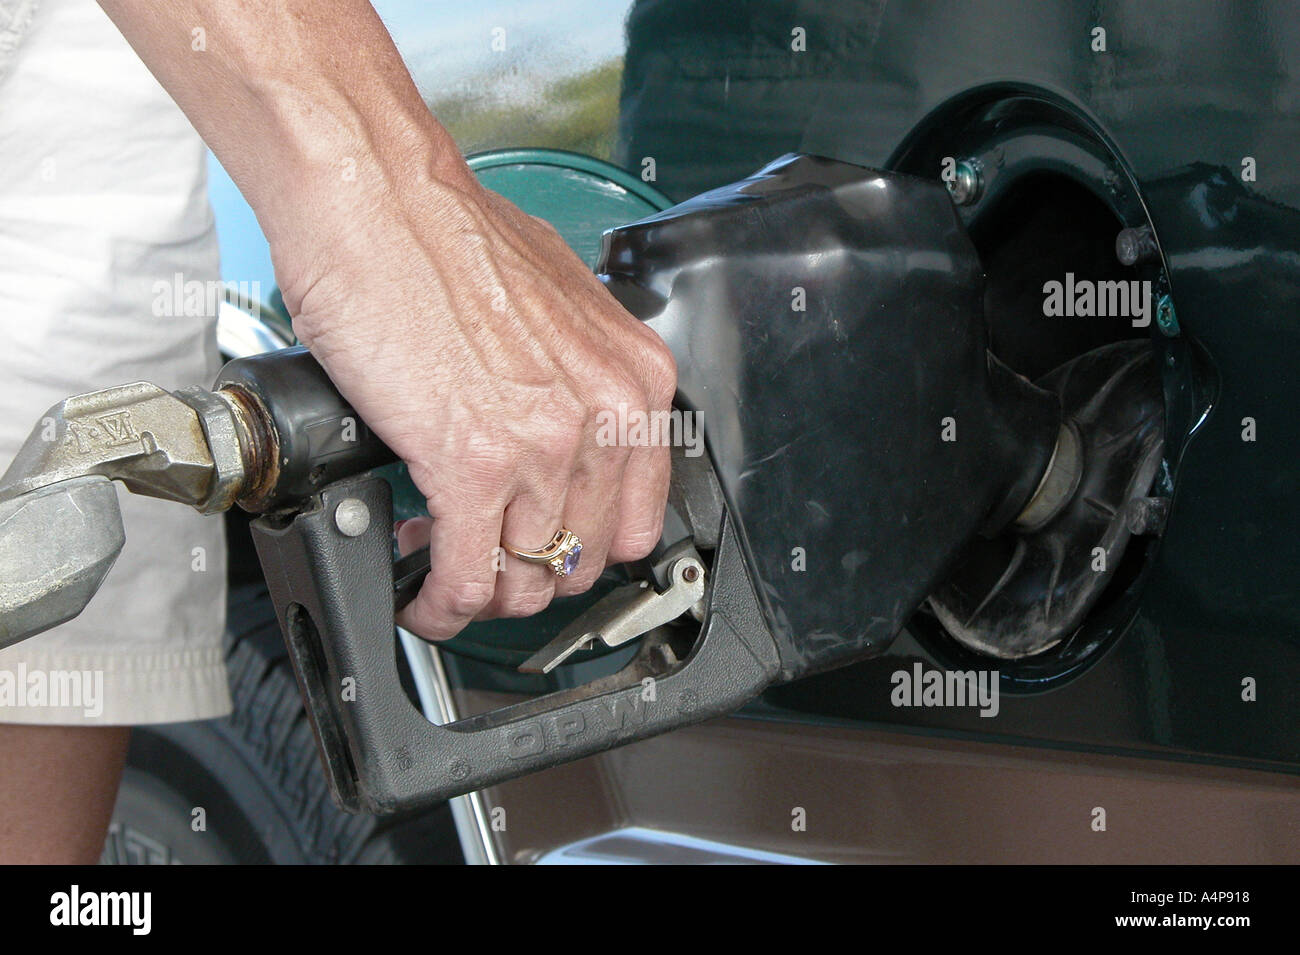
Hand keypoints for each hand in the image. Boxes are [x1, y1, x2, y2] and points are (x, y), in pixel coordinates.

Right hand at [280, 161, 676, 640]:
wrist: (375, 197)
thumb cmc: (443, 235)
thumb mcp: (553, 303)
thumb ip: (573, 374)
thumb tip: (554, 421)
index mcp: (633, 378)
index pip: (636, 518)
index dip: (583, 547)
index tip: (544, 545)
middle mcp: (603, 415)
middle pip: (581, 558)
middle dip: (528, 575)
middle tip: (485, 559)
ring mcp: (544, 445)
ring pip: (526, 580)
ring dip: (481, 594)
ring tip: (443, 566)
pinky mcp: (472, 463)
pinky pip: (467, 578)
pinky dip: (442, 605)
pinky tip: (422, 594)